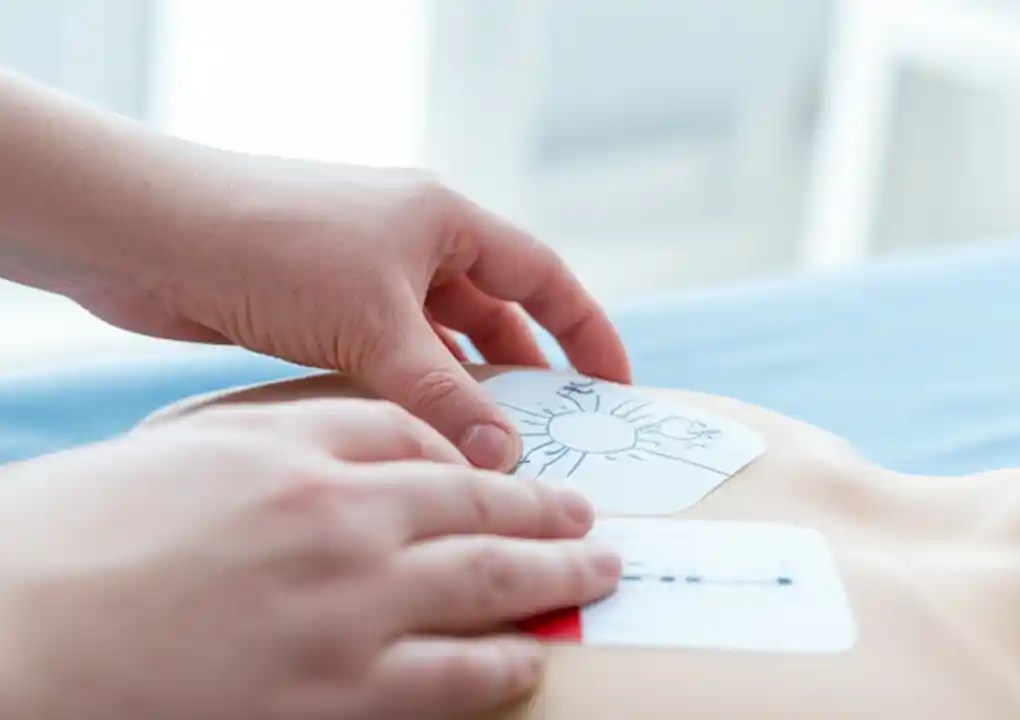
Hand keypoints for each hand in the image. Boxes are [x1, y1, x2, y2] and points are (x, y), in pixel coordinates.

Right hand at [0, 399, 619, 719]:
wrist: (13, 639)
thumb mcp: (186, 452)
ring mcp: (346, 611)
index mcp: (296, 453)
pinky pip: (456, 678)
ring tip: (595, 573)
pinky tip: (530, 658)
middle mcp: (337, 522)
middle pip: (478, 503)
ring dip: (555, 578)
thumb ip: (287, 435)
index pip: (418, 438)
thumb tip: (375, 445)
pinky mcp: (338, 697)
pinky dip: (506, 664)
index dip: (478, 455)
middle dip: (549, 512)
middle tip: (591, 520)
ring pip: (488, 584)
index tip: (511, 469)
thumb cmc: (79, 537)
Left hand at [85, 159, 629, 469]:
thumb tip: (505, 458)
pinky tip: (419, 439)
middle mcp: (412, 241)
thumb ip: (445, 396)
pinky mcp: (320, 306)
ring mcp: (365, 273)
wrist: (145, 234)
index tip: (616, 387)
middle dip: (526, 374)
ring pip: (438, 342)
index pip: (543, 276)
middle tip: (554, 436)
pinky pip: (388, 356)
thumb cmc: (270, 249)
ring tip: (492, 452)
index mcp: (443, 219)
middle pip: (494, 313)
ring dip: (463, 391)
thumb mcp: (377, 326)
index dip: (587, 331)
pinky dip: (409, 394)